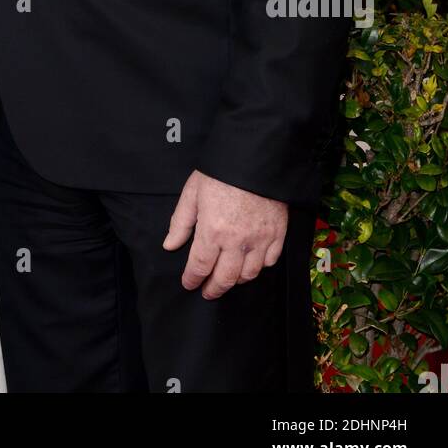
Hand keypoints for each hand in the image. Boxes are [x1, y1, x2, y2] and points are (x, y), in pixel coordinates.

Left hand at [163, 170, 287, 297]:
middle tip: (208, 291)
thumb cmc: (220, 172)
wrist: (255, 156)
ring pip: (249, 274)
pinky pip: (270, 261)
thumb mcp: (192, 192)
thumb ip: (181, 222)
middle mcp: (237, 241)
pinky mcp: (278, 233)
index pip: (200, 266)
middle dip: (214, 289)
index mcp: (213, 231)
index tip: (189, 283)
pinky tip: (252, 264)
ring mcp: (260, 239)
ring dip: (236, 280)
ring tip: (228, 278)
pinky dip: (260, 267)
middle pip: (225, 278)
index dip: (192, 279)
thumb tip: (170, 245)